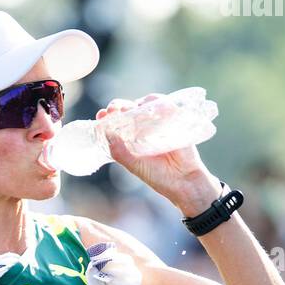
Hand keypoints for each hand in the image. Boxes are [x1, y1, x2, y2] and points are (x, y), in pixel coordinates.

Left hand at [97, 95, 220, 214]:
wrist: (183, 181)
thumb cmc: (158, 176)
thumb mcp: (134, 166)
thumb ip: (120, 152)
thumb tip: (107, 134)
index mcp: (131, 138)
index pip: (117, 122)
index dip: (108, 117)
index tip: (101, 115)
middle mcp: (144, 128)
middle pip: (129, 110)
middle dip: (119, 106)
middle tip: (114, 108)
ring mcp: (159, 123)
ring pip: (146, 105)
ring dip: (136, 103)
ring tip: (128, 108)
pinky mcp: (174, 120)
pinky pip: (165, 106)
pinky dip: (157, 103)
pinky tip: (148, 106)